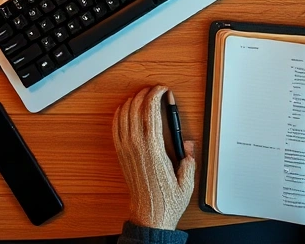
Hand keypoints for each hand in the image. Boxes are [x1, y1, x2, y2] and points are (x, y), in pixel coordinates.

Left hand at [113, 85, 195, 230]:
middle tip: (154, 90)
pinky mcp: (121, 154)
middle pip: (136, 110)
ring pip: (123, 116)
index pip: (151, 114)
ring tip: (141, 97)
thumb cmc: (167, 199)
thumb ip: (189, 160)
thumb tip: (188, 144)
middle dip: (144, 95)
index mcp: (154, 150)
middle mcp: (137, 147)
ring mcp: (126, 150)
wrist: (149, 214)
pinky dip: (119, 114)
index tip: (163, 90)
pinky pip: (115, 128)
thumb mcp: (187, 181)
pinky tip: (125, 110)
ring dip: (131, 102)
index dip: (156, 97)